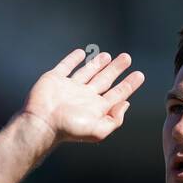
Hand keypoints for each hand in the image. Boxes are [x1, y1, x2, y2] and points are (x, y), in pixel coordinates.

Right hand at [21, 49, 144, 144]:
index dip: (129, 84)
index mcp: (96, 108)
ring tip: (108, 56)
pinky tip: (81, 53)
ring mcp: (69, 87)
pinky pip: (66, 66)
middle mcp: (84, 96)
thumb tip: (125, 104)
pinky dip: (73, 59)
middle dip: (116, 69)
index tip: (140, 75)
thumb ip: (114, 119)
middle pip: (105, 80)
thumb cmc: (68, 129)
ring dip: (98, 63)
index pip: (117, 94)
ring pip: (87, 71)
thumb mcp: (98, 130)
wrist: (41, 123)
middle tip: (127, 57)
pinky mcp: (55, 79)